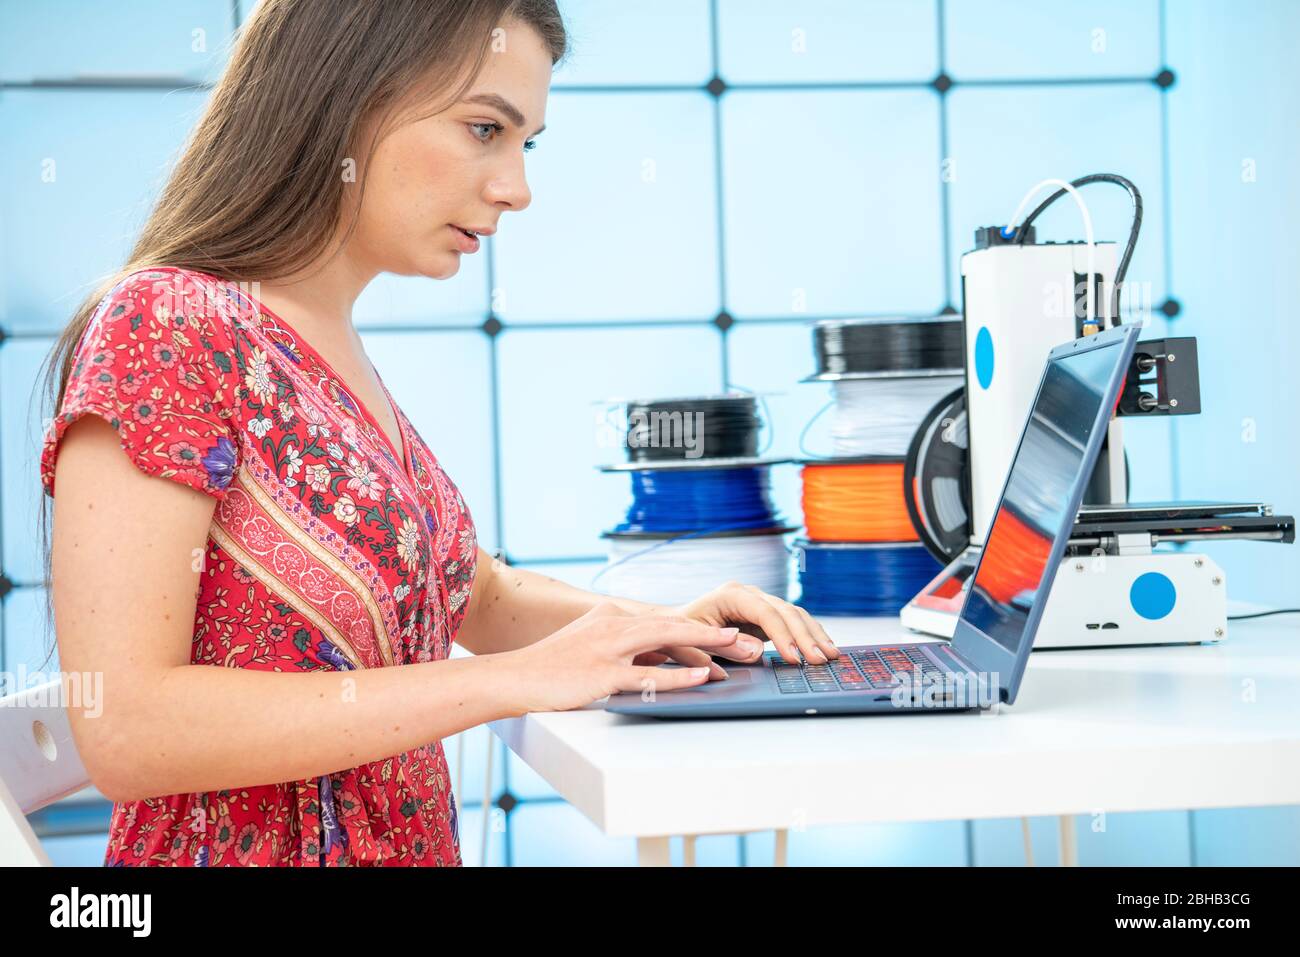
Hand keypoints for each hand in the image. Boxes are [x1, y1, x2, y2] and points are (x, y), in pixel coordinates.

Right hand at [503, 601, 747, 712]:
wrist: (516, 677)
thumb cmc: (553, 667)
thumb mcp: (592, 645)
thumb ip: (625, 647)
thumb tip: (661, 658)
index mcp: (612, 616)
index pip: (665, 621)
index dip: (699, 629)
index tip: (727, 636)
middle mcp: (614, 625)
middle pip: (674, 625)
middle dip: (712, 634)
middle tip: (745, 640)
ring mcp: (608, 648)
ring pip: (666, 642)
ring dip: (704, 647)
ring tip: (734, 652)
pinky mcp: (602, 673)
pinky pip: (648, 674)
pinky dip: (678, 676)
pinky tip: (700, 678)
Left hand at [665, 580, 838, 665]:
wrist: (677, 626)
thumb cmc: (681, 633)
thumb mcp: (695, 641)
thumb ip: (723, 646)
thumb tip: (758, 650)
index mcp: (731, 595)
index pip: (765, 612)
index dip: (783, 634)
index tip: (794, 657)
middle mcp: (749, 594)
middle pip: (785, 611)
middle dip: (805, 637)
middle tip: (820, 659)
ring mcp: (760, 602)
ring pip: (794, 614)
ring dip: (814, 635)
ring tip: (830, 656)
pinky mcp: (767, 615)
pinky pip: (793, 622)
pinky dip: (810, 634)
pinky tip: (824, 646)